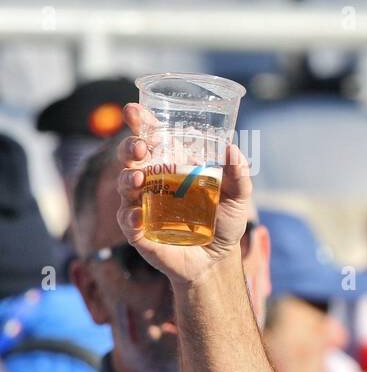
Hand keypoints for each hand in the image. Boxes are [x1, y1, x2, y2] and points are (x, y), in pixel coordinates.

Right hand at [115, 102, 253, 286]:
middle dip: (130, 148)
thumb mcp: (237, 198)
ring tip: (138, 179)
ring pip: (125, 185)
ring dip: (127, 179)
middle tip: (139, 147)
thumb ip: (238, 175)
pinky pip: (127, 220)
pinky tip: (137, 217)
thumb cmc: (223, 223)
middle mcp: (154, 182)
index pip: (153, 139)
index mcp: (174, 167)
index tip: (133, 111)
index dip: (141, 123)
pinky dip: (130, 217)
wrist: (217, 260)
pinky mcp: (139, 231)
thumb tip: (233, 149)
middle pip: (132, 157)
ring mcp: (143, 205)